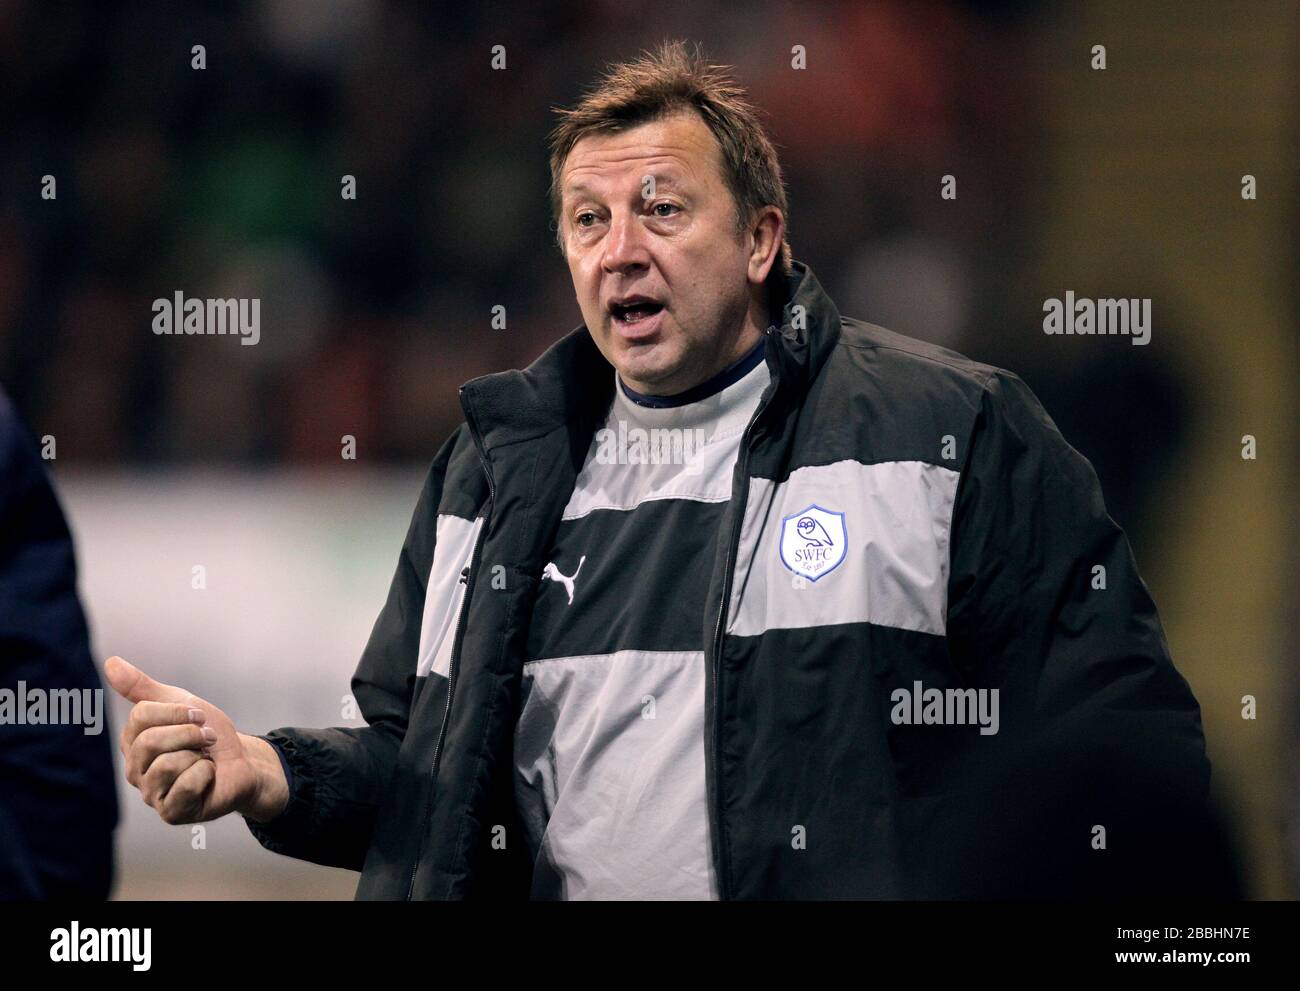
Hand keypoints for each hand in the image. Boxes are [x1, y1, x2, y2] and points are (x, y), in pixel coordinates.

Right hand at [104, 656, 287, 824]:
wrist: (243, 763)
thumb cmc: (209, 736)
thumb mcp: (182, 703)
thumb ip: (144, 688)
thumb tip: (110, 662)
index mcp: (133, 742)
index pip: (141, 716)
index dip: (178, 712)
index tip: (199, 716)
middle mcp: (135, 770)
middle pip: (151, 741)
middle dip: (190, 734)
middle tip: (206, 738)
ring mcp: (151, 794)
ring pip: (167, 764)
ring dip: (199, 755)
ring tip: (205, 758)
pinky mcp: (171, 812)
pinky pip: (186, 786)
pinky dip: (206, 775)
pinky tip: (208, 778)